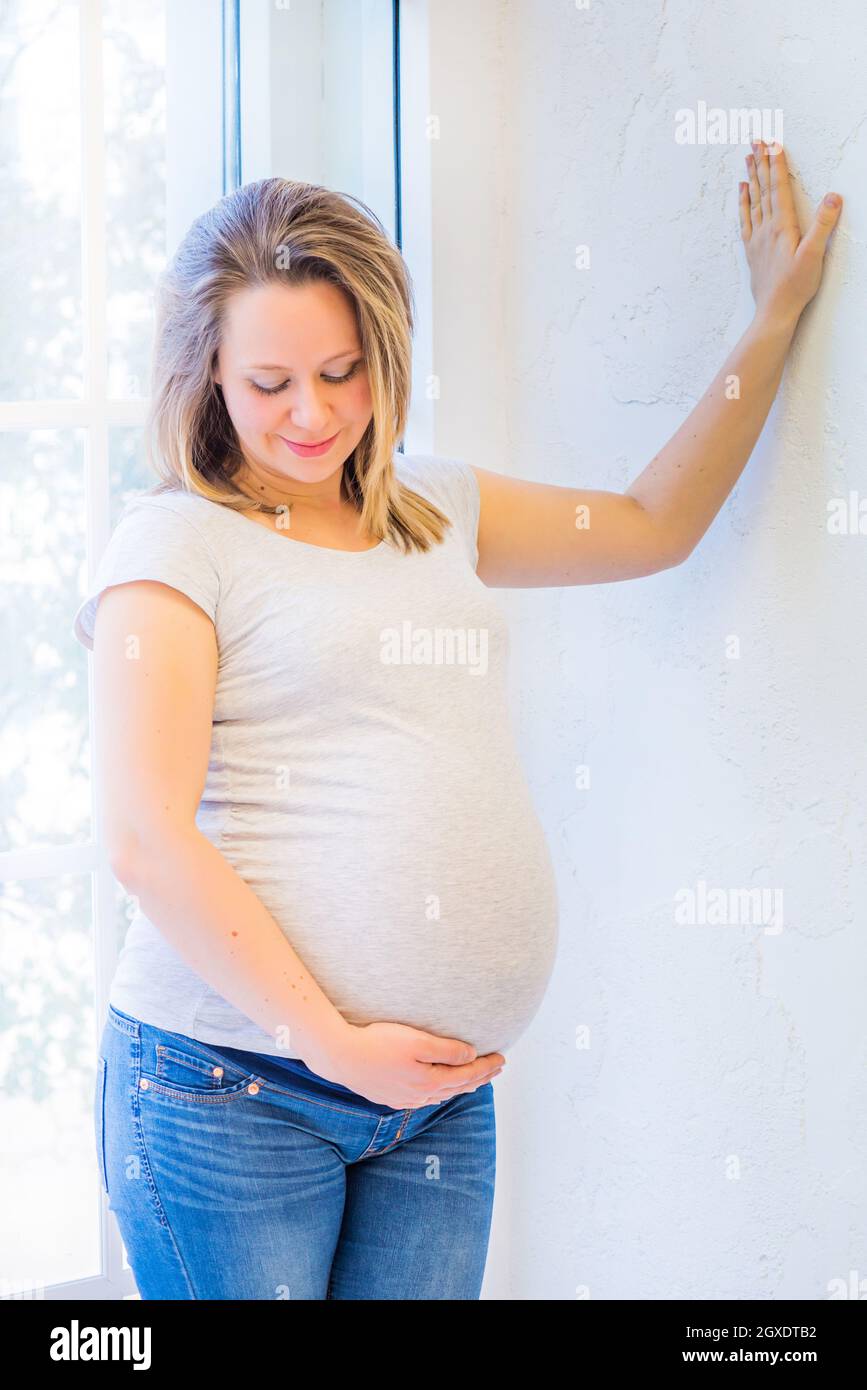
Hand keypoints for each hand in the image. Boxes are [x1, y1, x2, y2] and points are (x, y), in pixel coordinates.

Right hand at [300, 1019, 505, 1109]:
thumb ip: (446, 1050)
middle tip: (498, 1068)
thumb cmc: (378, 1043)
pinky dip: (441, 1092)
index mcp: (429, 1081)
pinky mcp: (391, 1097)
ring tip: (476, 1080)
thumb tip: (470, 1057)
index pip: (467, 1075)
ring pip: (442, 1095)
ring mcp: (404, 1098)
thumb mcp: (416, 1041)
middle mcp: (420, 1095)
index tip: (502, 1057)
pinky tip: (440, 1089)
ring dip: (462, 1086)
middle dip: (480, 1077)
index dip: (486, 1066)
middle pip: (458, 1087)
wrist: (340, 1057)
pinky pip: (425, 1098)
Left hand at [740, 140, 842, 325]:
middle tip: (756, 139)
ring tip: (748, 157)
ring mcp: (757, 239)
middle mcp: (766, 228)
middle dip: (761, 162)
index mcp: (782, 226)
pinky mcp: (752, 250)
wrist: (774, 312)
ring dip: (751, 176)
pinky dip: (743, 202)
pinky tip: (742, 191)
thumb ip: (824, 225)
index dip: (776, 163)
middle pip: (763, 188)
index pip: (779, 187)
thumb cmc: (796, 286)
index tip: (773, 142)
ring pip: (753, 200)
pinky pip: (745, 219)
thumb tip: (834, 196)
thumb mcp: (814, 255)